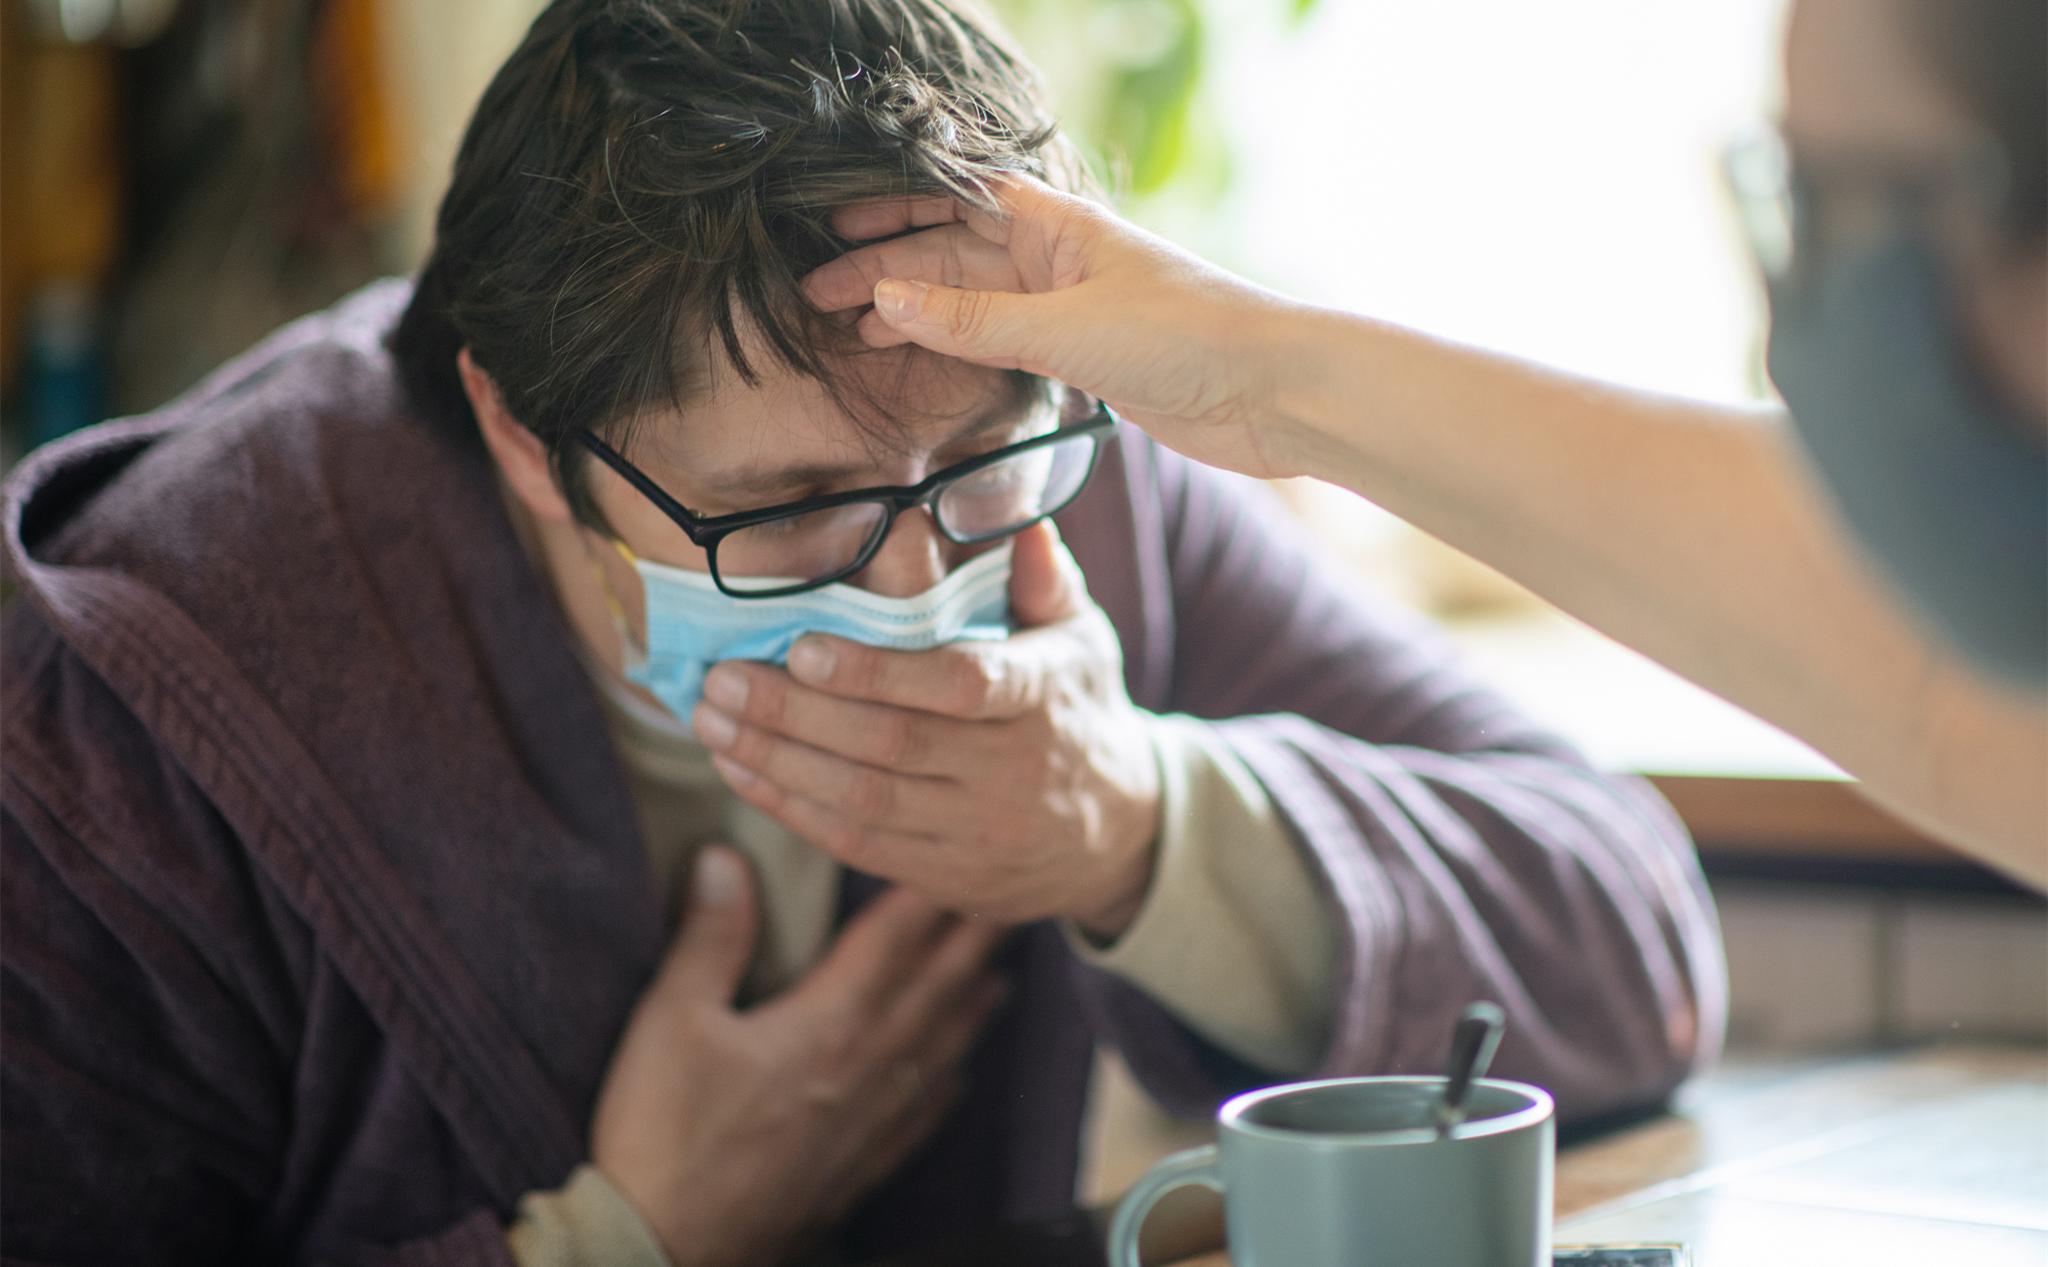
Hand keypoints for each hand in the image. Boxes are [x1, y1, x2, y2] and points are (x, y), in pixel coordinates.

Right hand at [592, 847, 1008, 1266]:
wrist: (666, 1250)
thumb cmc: (663, 1133)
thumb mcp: (671, 1020)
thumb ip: (710, 936)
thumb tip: (727, 858)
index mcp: (827, 1025)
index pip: (891, 942)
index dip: (928, 895)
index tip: (963, 859)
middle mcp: (864, 1069)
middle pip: (935, 990)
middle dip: (974, 943)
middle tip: (1013, 907)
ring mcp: (868, 1125)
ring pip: (940, 1052)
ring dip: (974, 1009)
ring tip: (1003, 980)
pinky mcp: (857, 1169)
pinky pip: (922, 1116)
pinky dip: (948, 1084)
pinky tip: (958, 1077)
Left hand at [690, 521, 1162, 938]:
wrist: (1117, 834)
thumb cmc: (1076, 709)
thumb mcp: (1080, 637)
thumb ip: (1042, 578)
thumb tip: (1019, 515)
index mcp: (1043, 696)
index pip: (960, 684)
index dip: (877, 671)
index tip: (802, 648)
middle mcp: (1013, 770)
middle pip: (891, 744)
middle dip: (794, 712)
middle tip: (722, 679)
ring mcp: (978, 831)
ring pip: (862, 799)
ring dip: (776, 760)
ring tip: (710, 721)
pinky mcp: (946, 875)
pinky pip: (856, 843)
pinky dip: (789, 806)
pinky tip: (740, 770)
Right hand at [802, 174, 1310, 480]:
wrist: (1275, 392)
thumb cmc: (1189, 336)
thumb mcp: (1067, 327)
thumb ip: (974, 321)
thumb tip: (885, 300)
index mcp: (1059, 227)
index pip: (957, 203)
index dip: (895, 211)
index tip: (834, 230)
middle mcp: (1060, 262)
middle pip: (953, 256)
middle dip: (887, 271)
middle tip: (818, 297)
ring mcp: (1071, 312)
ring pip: (972, 306)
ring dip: (914, 315)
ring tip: (852, 331)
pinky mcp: (1087, 361)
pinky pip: (1001, 346)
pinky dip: (956, 351)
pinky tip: (918, 360)